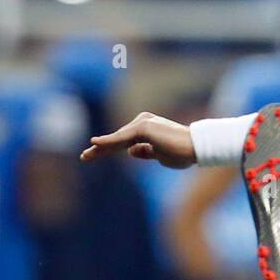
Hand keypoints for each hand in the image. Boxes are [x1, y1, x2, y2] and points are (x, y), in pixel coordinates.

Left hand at [80, 112, 195, 168]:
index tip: (92, 155)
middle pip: (117, 139)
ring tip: (85, 156)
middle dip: (100, 149)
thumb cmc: (183, 152)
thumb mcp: (160, 155)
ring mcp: (142, 124)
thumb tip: (130, 151)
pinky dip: (108, 142)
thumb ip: (145, 152)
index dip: (108, 149)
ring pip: (117, 139)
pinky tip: (95, 144)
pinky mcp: (143, 128)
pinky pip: (122, 138)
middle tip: (84, 157)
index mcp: (146, 129)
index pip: (123, 141)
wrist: (196, 148)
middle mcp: (143, 122)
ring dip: (101, 148)